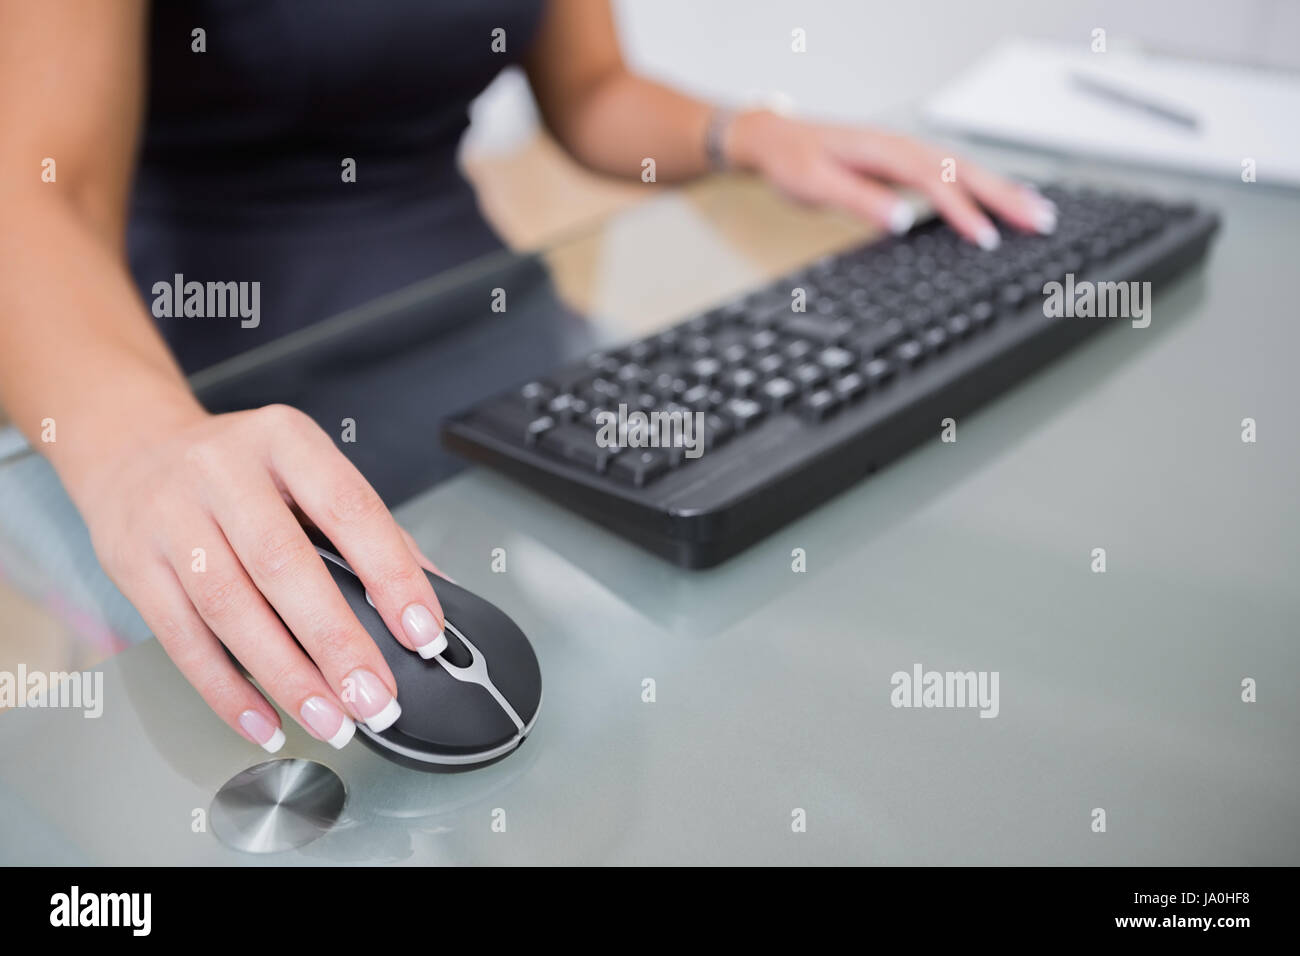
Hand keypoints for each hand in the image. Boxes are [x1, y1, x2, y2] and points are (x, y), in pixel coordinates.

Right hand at [70, 402, 447, 752]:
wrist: (133, 449)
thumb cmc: (239, 470)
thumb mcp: (304, 470)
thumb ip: (368, 528)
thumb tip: (433, 590)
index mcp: (285, 440)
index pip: (349, 508)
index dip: (390, 573)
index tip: (423, 631)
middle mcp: (223, 471)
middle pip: (284, 565)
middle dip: (336, 642)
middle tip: (375, 696)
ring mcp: (170, 516)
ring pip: (230, 609)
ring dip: (286, 676)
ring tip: (330, 720)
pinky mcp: (133, 565)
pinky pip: (183, 640)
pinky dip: (228, 691)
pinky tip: (266, 721)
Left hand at [726, 110, 1056, 248]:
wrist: (775, 138)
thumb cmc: (793, 160)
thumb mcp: (815, 183)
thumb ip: (857, 200)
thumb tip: (899, 220)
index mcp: (886, 150)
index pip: (937, 181)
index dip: (964, 210)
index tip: (987, 238)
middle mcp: (904, 146)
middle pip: (966, 170)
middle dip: (1006, 196)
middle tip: (1042, 221)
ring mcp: (908, 153)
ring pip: (967, 170)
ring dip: (1004, 190)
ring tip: (1039, 213)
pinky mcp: (906, 163)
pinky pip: (955, 173)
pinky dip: (983, 187)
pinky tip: (1002, 200)